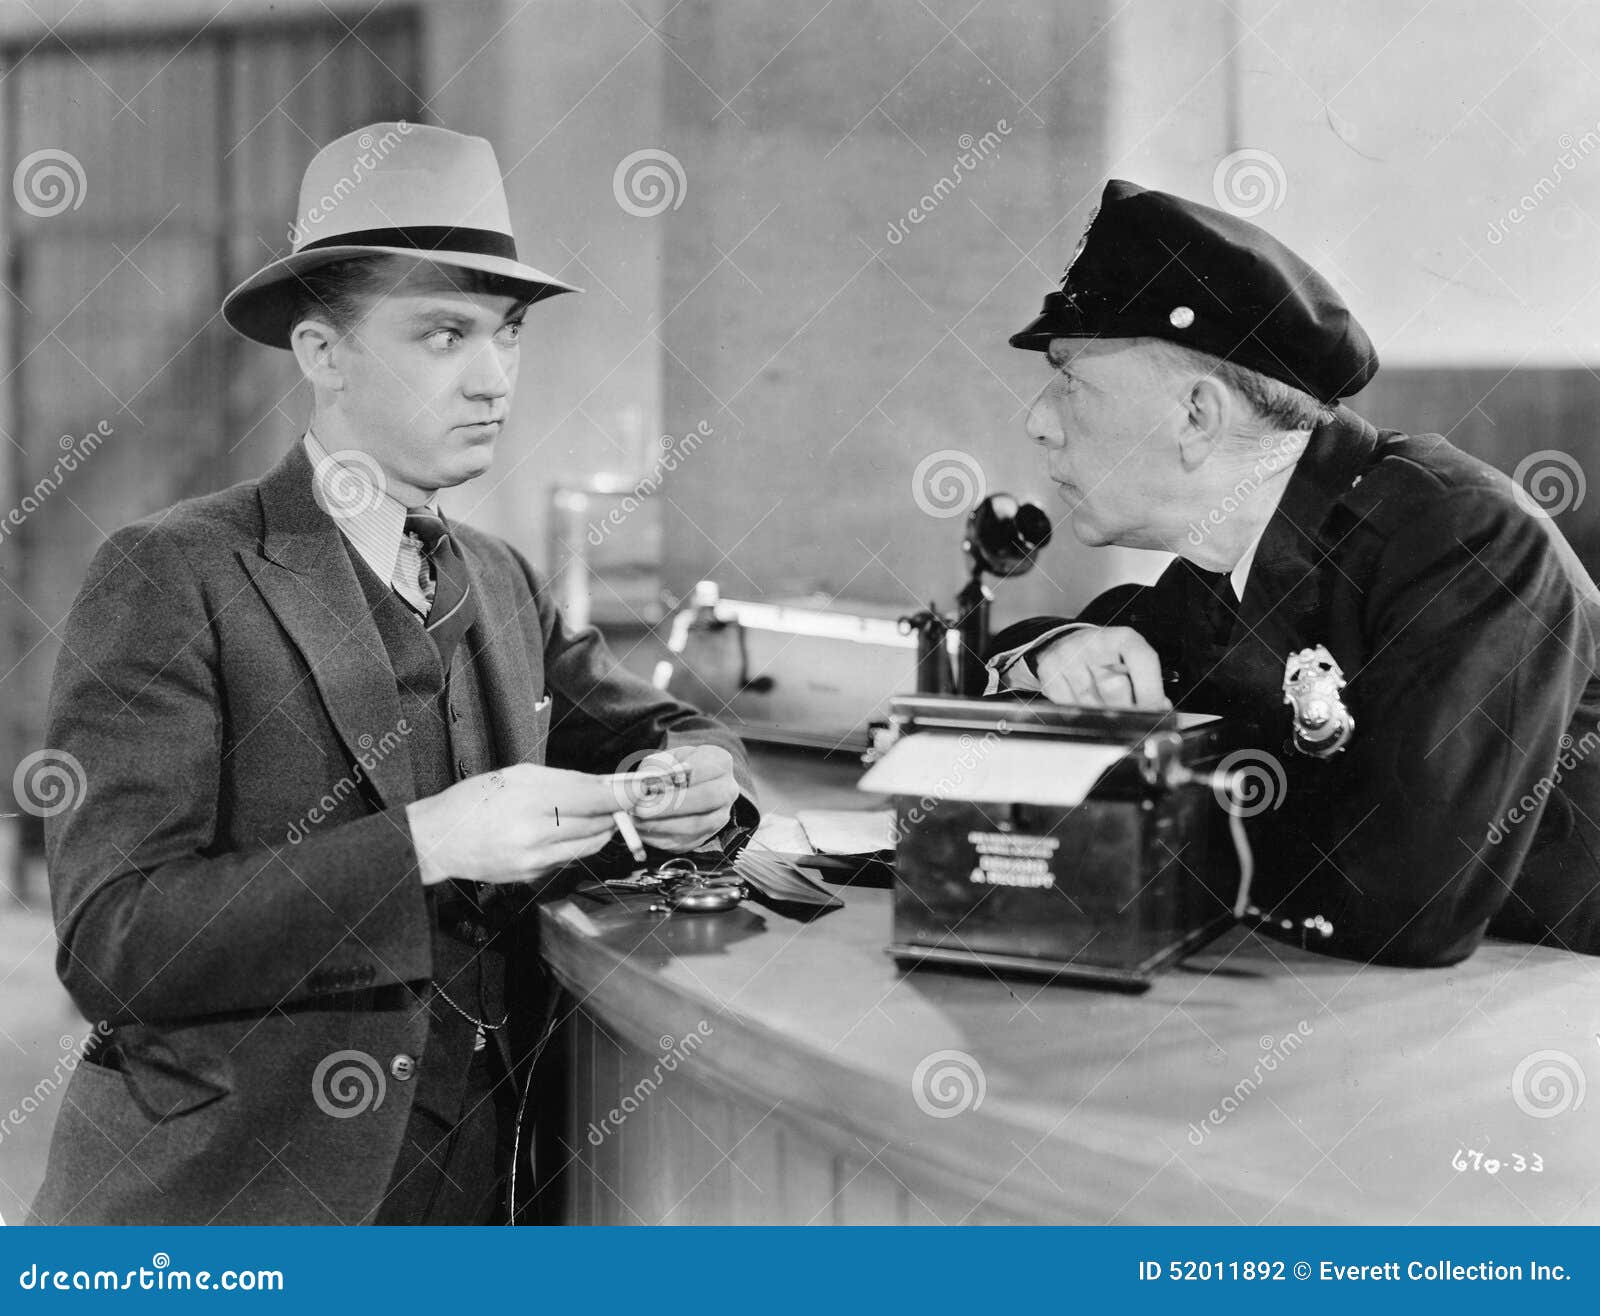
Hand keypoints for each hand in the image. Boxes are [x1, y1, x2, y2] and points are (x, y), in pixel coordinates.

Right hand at [405, 763, 620, 886]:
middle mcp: (536, 834)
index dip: (625, 795)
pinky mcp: (534, 877)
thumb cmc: (475, 800)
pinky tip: (558, 832)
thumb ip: (565, 780)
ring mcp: (536, 860)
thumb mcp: (518, 775)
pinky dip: (575, 844)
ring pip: (590, 845)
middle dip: (614, 811)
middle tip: (618, 799)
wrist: (439, 840)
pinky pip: (570, 859)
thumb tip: (603, 784)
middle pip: (599, 824)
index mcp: (532, 800)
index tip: (643, 790)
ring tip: (587, 813)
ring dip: (599, 828)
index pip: (595, 798)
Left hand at [614, 744, 739, 852]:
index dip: (678, 778)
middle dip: (671, 806)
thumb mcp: (664, 758)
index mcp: (720, 762)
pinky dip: (661, 838)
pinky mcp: (707, 836)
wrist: (690, 784)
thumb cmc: (675, 768)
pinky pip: (686, 842)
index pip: (704, 770)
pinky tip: (643, 830)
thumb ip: (656, 769)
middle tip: (641, 809)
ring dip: (663, 825)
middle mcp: (727, 790)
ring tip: (638, 820)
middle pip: (706, 798)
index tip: (652, 786)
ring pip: (697, 825)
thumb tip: (647, 788)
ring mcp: (720, 815)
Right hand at [1033, 626, 1169, 709]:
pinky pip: (1068, 704)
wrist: (1064, 644)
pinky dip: (1078, 711)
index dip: (1150, 691)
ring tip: (1103, 706)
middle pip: (1115, 687)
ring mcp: (1069, 655)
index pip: (1143, 660)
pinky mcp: (1049, 669)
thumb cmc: (1105, 658)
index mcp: (1122, 637)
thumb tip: (1160, 707)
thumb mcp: (1129, 663)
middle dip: (1125, 709)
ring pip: (1090, 701)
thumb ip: (1147, 684)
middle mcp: (1094, 642)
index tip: (1154, 711)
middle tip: (1128, 716)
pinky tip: (1082, 702)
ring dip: (1101, 713)